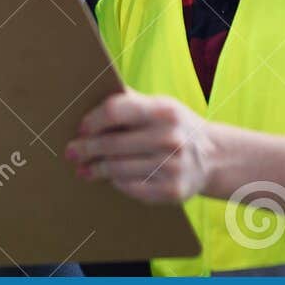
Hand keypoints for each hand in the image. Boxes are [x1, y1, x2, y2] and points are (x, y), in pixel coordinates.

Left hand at [64, 92, 216, 203]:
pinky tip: (109, 179)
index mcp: (164, 111)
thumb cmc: (176, 126)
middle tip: (71, 152)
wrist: (213, 156)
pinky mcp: (172, 191)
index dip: (93, 121)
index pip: (116, 111)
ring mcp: (173, 167)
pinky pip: (131, 188)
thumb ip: (130, 101)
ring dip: (96, 170)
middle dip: (86, 149)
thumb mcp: (160, 106)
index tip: (81, 128)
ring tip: (83, 169)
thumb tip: (91, 93)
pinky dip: (117, 183)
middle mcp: (170, 138)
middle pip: (112, 145)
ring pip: (118, 169)